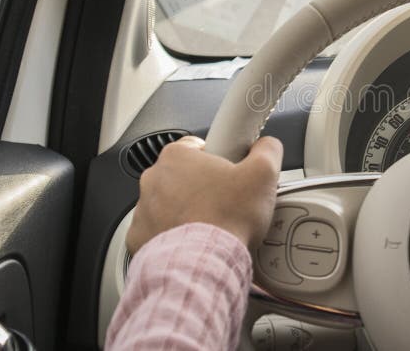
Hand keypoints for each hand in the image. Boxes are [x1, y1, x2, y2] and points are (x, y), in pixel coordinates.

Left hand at [126, 135, 282, 253]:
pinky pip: (160, 230)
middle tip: (228, 201)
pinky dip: (177, 234)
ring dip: (190, 210)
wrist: (203, 264)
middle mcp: (154, 180)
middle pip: (184, 175)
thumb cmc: (226, 220)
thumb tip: (267, 146)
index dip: (220, 158)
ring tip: (215, 224)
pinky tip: (197, 240)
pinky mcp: (141, 237)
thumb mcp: (263, 173)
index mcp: (177, 157)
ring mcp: (145, 210)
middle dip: (205, 186)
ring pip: (171, 203)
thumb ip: (267, 150)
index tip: (232, 172)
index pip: (198, 146)